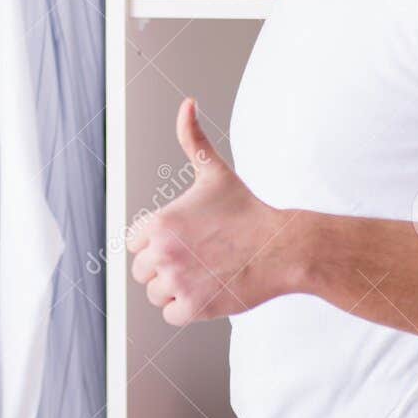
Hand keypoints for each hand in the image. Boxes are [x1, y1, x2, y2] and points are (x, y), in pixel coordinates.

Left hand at [127, 97, 299, 324]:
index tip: (184, 239)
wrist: (283, 247)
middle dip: (165, 267)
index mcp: (158, 223)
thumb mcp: (213, 172)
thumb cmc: (247, 210)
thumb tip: (187, 103)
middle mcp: (162, 253)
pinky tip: (209, 289)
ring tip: (205, 272)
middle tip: (198, 257)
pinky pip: (171, 314)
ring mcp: (177, 282)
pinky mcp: (194, 307)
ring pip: (156, 293)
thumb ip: (192, 139)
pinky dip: (187, 308)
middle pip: (142, 271)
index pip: (134, 244)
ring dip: (175, 288)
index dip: (157, 242)